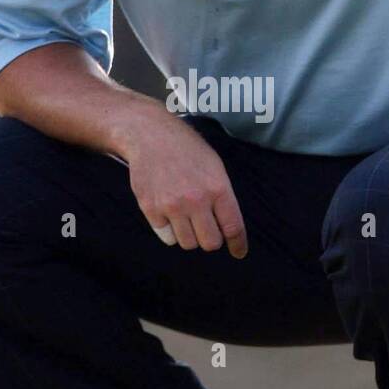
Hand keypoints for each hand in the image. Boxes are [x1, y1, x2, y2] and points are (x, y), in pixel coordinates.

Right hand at [124, 114, 248, 258]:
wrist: (150, 136)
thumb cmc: (186, 150)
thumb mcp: (215, 166)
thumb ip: (222, 197)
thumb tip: (227, 228)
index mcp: (218, 188)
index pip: (233, 227)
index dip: (238, 245)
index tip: (238, 252)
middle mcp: (196, 200)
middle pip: (210, 243)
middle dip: (210, 239)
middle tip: (206, 228)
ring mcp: (172, 206)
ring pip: (188, 243)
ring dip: (189, 235)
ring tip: (185, 217)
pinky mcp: (151, 209)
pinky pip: (167, 237)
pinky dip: (170, 231)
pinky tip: (169, 214)